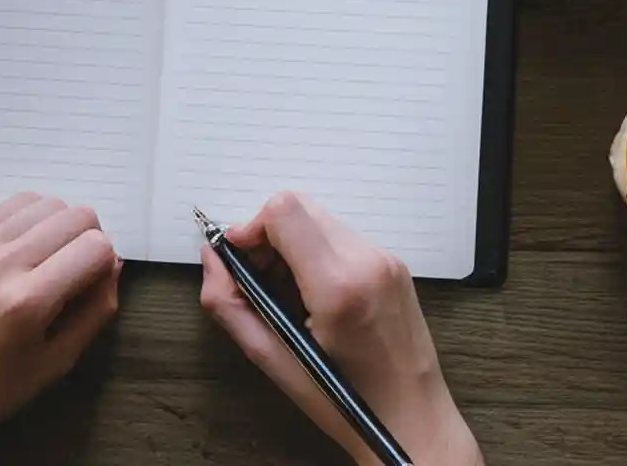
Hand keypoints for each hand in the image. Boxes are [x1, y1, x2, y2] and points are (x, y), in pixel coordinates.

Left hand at [0, 192, 121, 465]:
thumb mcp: (57, 362)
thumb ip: (96, 309)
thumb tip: (115, 262)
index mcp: (28, 302)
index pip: (96, 247)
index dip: (105, 264)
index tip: (92, 286)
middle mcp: (1, 264)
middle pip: (76, 215)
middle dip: (89, 239)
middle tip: (75, 272)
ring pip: (48, 202)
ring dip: (61, 225)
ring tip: (50, 259)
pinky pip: (14, 204)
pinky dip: (33, 218)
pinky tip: (27, 248)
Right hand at [199, 192, 482, 465]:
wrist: (413, 420)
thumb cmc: (347, 403)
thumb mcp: (274, 361)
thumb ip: (230, 304)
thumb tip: (213, 259)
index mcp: (339, 285)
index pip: (285, 211)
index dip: (250, 227)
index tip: (239, 257)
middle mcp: (368, 261)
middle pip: (301, 207)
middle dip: (268, 235)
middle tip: (259, 279)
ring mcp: (387, 259)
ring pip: (320, 220)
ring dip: (292, 245)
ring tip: (288, 294)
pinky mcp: (395, 264)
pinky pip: (342, 238)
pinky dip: (317, 255)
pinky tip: (314, 297)